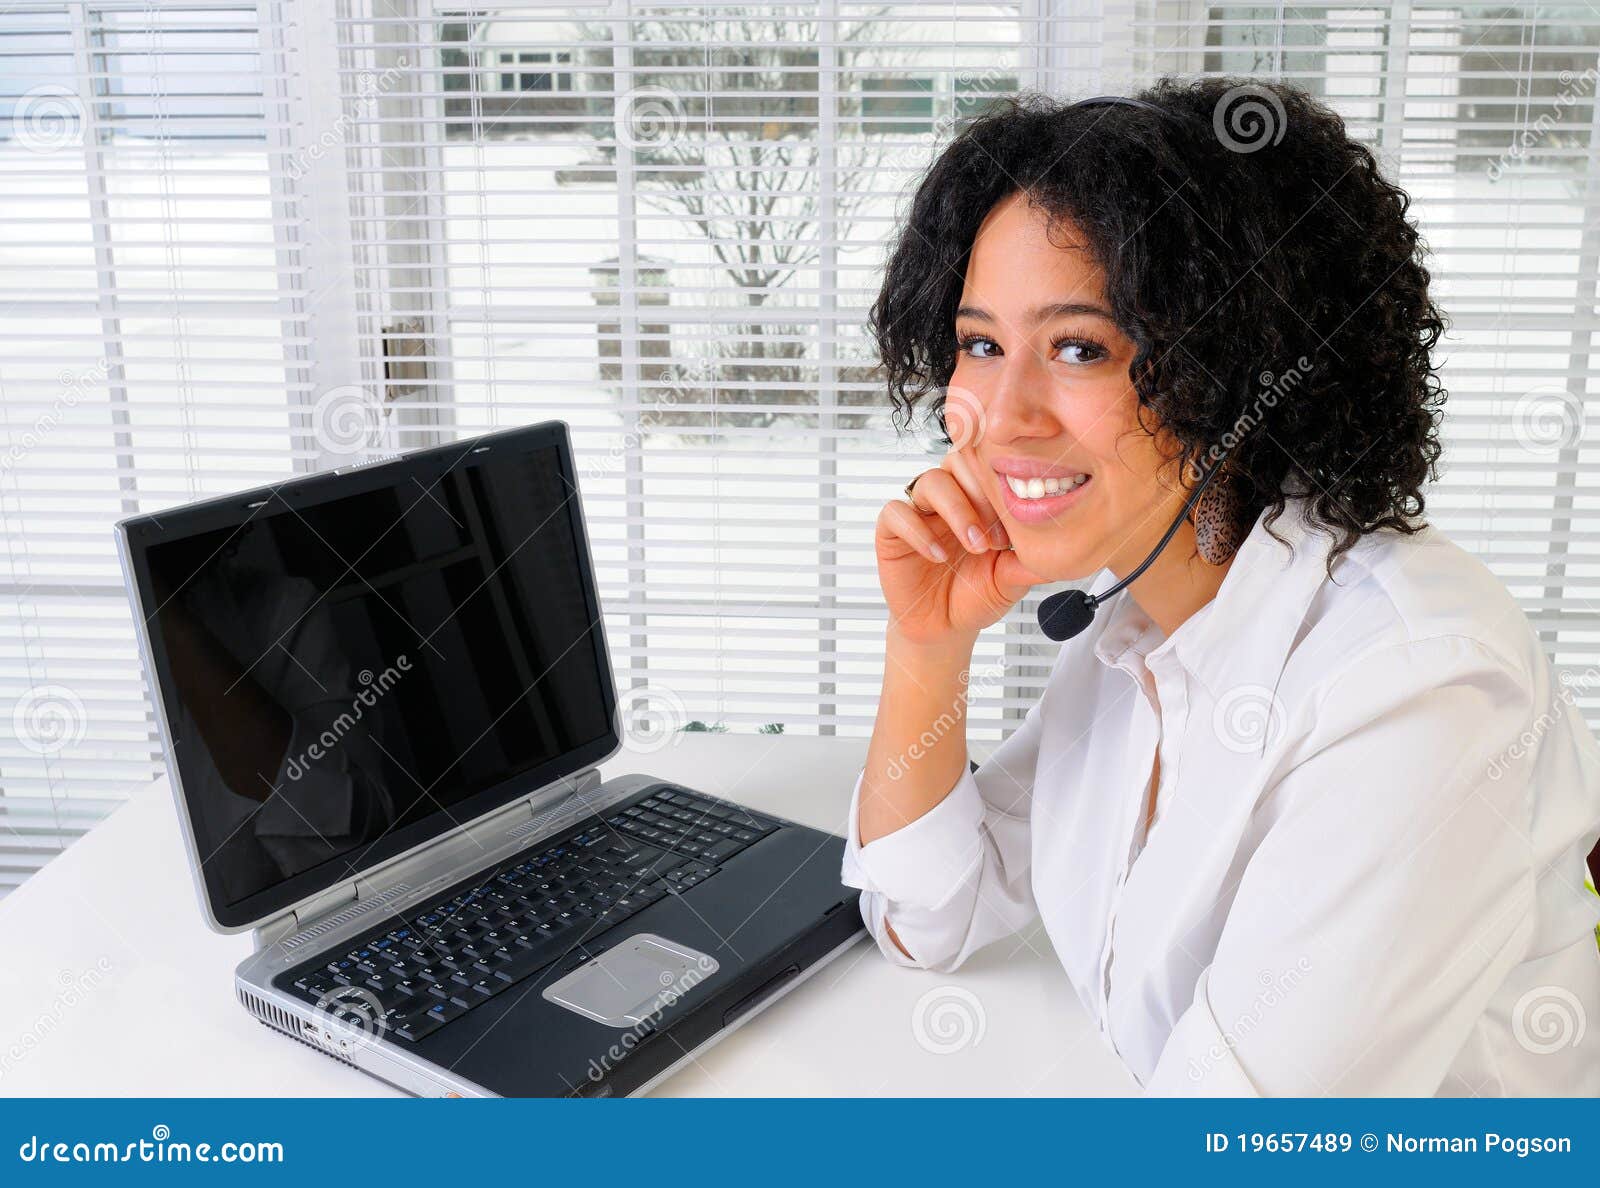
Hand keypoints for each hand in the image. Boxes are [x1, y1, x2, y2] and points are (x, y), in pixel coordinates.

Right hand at [875, 446, 1046, 645]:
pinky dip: (919, 531)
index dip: (1003, 481)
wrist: (945, 627)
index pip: (987, 463)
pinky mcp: (891, 532)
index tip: (1019, 519)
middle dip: (982, 493)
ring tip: (975, 545)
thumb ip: (1029, 559)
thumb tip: (1062, 547)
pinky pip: (896, 513)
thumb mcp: (1011, 578)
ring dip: (957, 510)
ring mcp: (919, 512)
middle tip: (998, 535)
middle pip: (958, 462)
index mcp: (978, 498)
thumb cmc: (976, 596)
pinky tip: (939, 555)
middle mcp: (948, 498)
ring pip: (930, 482)